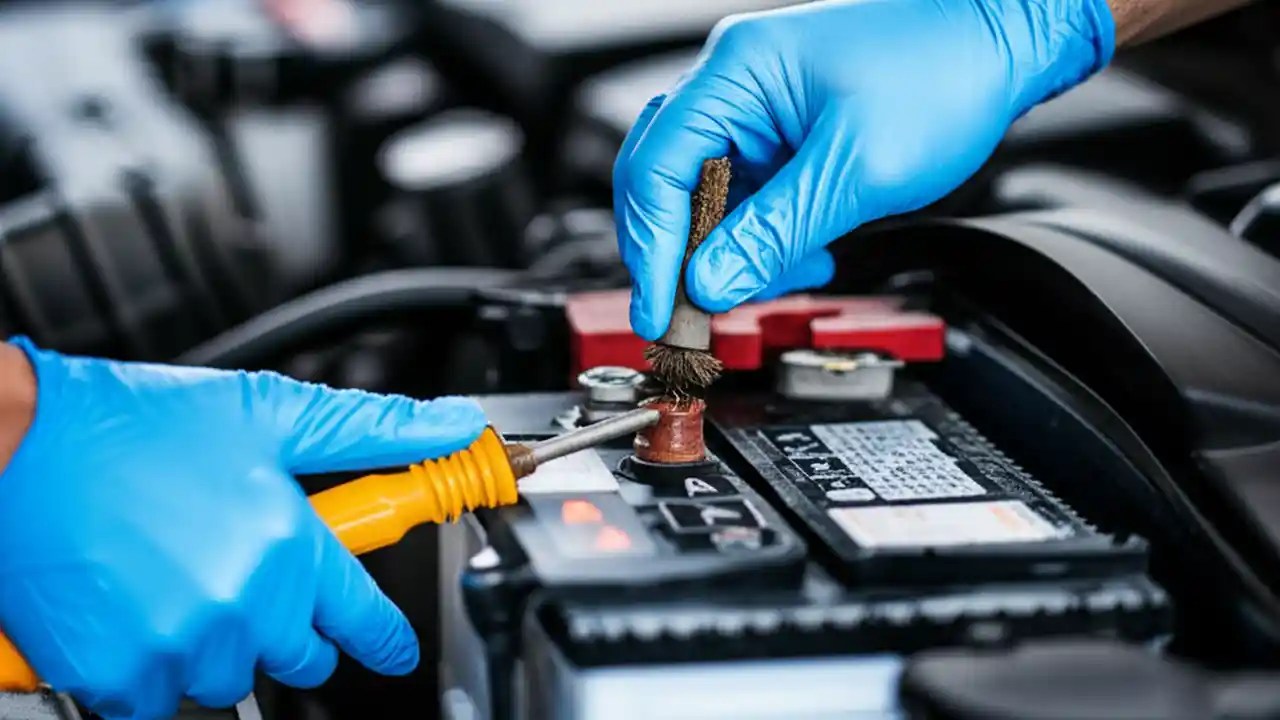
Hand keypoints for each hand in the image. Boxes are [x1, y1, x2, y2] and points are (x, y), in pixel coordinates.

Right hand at [0, 337, 485, 718]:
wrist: (14, 446)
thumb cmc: (135, 424)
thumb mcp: (270, 412)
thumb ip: (376, 430)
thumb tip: (456, 427)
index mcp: (289, 546)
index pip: (364, 620)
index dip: (384, 635)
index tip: (392, 647)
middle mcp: (240, 606)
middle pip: (299, 657)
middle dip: (289, 624)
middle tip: (250, 573)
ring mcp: (175, 649)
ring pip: (227, 678)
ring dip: (217, 643)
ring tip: (179, 576)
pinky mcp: (111, 675)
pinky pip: (154, 699)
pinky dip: (152, 665)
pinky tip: (137, 606)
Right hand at [613, 0, 1115, 339]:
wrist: (1002, 41)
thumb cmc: (944, 72)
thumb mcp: (855, 171)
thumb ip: (773, 233)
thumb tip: (710, 284)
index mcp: (736, 72)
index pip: (657, 169)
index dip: (651, 251)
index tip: (659, 312)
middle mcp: (734, 84)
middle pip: (666, 182)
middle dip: (680, 255)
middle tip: (689, 316)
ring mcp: (756, 108)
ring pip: (705, 196)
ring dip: (728, 251)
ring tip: (771, 280)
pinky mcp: (781, 133)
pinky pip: (746, 195)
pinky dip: (761, 236)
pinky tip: (798, 256)